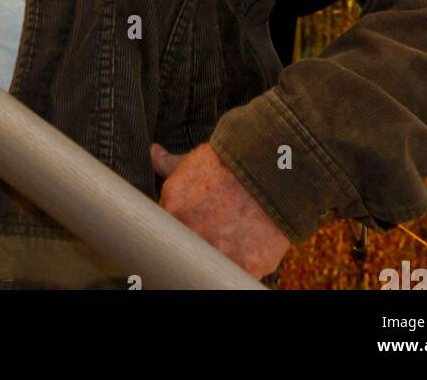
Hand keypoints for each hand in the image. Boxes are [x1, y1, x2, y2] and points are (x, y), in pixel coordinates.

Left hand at [151, 140, 290, 279]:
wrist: (272, 171)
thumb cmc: (232, 164)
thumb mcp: (194, 160)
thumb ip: (169, 164)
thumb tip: (154, 153)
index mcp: (173, 210)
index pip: (164, 231)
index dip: (176, 229)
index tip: (186, 225)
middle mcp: (191, 235)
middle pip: (186, 250)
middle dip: (194, 242)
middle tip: (211, 230)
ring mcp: (218, 253)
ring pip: (209, 264)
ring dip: (216, 254)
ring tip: (230, 237)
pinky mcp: (245, 266)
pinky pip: (236, 273)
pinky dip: (241, 263)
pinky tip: (246, 246)